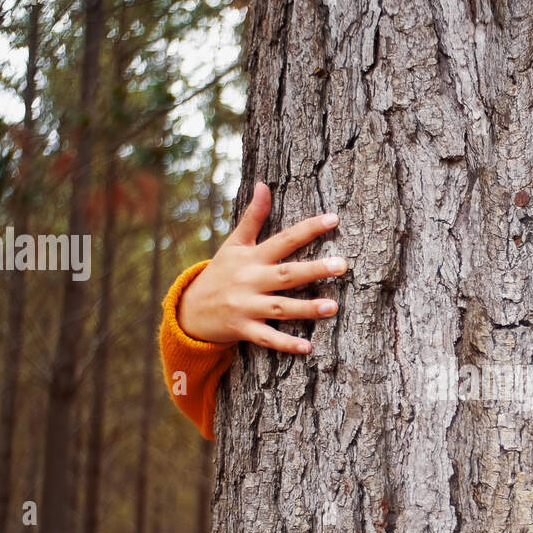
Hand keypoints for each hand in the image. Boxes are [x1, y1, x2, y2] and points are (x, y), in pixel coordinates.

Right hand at [177, 182, 347, 352]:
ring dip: (306, 308)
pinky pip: (268, 338)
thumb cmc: (220, 272)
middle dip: (314, 269)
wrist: (190, 309)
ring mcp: (247, 306)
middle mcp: (251, 280)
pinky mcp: (244, 329)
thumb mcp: (234, 243)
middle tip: (342, 265)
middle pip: (286, 274)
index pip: (284, 239)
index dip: (309, 228)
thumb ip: (253, 217)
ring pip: (281, 308)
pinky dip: (286, 344)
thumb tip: (263, 184)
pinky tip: (308, 348)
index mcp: (252, 257)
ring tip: (333, 307)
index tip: (334, 218)